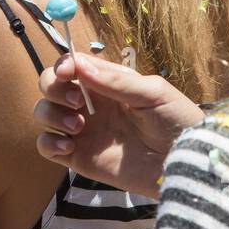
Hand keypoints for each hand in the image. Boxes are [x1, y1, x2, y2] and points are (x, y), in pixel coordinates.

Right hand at [33, 52, 203, 197]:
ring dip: (51, 115)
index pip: (73, 65)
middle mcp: (89, 103)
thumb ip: (116, 81)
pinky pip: (46, 147)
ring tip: (77, 126)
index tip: (67, 73)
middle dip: (54, 88)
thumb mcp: (153, 93)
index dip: (63, 65)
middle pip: (50, 85)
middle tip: (76, 102)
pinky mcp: (78, 157)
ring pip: (44, 113)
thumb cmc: (176, 122)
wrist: (184, 164)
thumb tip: (80, 67)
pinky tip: (69, 147)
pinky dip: (48, 143)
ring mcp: (82, 131)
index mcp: (107, 82)